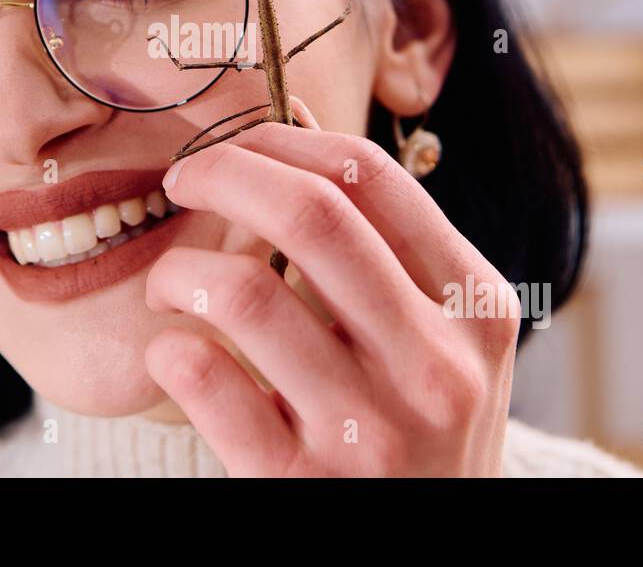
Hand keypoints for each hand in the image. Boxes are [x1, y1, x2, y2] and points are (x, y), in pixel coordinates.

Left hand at [143, 97, 519, 476]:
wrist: (440, 546)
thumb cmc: (425, 424)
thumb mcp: (441, 331)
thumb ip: (381, 236)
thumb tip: (294, 119)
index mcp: (473, 305)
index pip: (369, 176)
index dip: (282, 139)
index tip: (235, 143)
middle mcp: (434, 364)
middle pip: (310, 215)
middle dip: (223, 172)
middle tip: (182, 180)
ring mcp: (370, 430)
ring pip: (243, 293)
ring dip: (180, 269)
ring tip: (172, 283)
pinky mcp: (300, 484)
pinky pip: (204, 380)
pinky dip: (169, 349)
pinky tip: (177, 349)